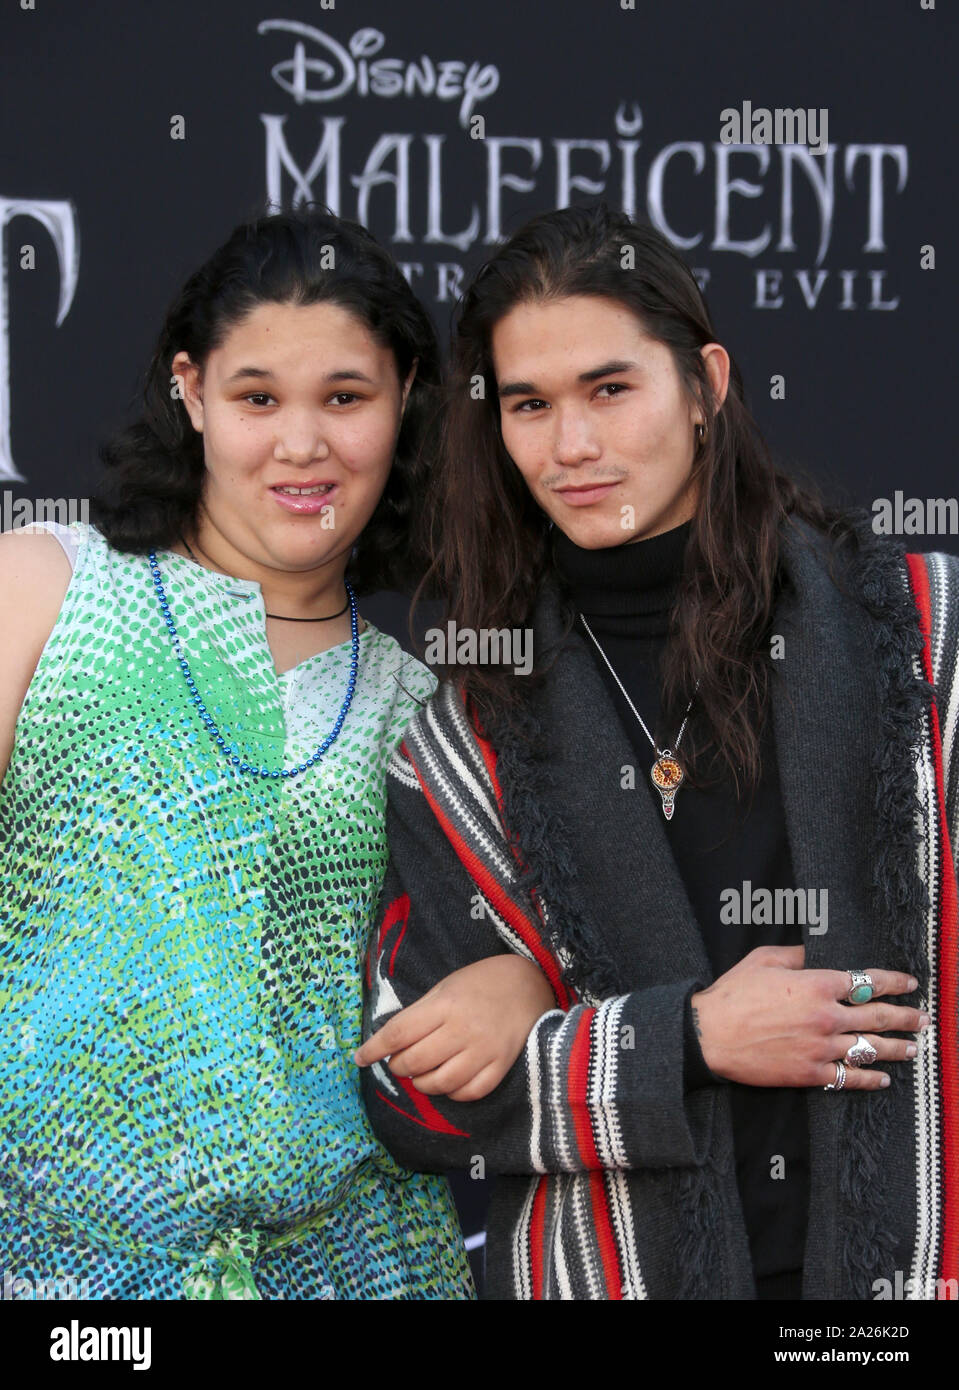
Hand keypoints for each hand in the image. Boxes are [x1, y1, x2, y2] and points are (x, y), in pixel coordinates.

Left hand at [354, 954, 556, 1100]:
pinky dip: (452, 1093)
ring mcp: (484, 1051)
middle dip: (398, 1066)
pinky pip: (469, 1092)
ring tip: (420, 1074)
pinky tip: (447, 1084)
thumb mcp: (446, 986)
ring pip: (440, 1083)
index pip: (399, 1033)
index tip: (360, 1058)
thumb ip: (421, 1012)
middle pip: (416, 1061)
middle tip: (398, 1062)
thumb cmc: (481, 981)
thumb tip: (391, 1040)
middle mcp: (463, 1030)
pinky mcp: (501, 1066)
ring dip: (422, 1083)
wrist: (529, 984)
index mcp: (445, 1004)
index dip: (374, 1049)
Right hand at [691, 946, 927, 1089]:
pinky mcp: (810, 1072)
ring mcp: (821, 1047)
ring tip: (914, 1048)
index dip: (894, 982)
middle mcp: (826, 1016)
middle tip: (923, 1018)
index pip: (868, 981)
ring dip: (897, 1048)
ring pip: (870, 1049)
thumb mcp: (764, 959)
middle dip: (906, 1017)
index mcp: (817, 984)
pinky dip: (870, 1079)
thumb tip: (819, 952)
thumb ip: (798, 955)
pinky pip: (849, 1077)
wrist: (710, 1035)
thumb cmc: (733, 993)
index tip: (910, 984)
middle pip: (878, 1017)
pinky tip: (883, 1079)